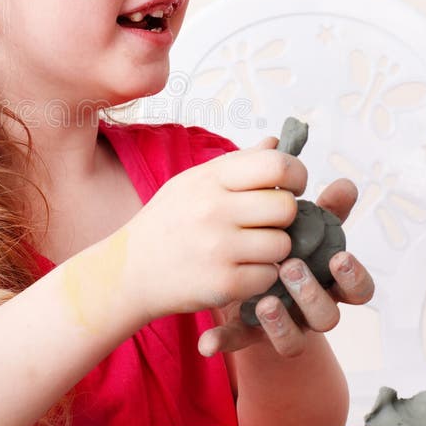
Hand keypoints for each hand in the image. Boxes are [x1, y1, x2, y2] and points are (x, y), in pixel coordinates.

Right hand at [123, 141, 304, 323]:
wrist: (130, 270)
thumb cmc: (168, 222)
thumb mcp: (193, 182)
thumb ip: (238, 163)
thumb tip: (276, 142)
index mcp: (210, 178)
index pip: (277, 165)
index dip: (296, 175)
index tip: (290, 187)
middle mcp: (214, 210)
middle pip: (286, 207)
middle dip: (283, 216)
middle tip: (264, 222)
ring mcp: (219, 249)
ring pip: (282, 245)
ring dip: (273, 249)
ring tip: (248, 248)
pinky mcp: (224, 284)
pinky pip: (269, 276)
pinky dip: (260, 276)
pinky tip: (238, 270)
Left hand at [197, 177, 374, 357]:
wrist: (241, 263)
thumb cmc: (283, 241)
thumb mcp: (302, 223)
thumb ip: (325, 208)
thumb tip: (346, 184)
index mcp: (328, 281)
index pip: (357, 289)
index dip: (354, 278)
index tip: (340, 257)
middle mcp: (310, 308)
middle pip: (327, 317)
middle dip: (312, 295)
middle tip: (292, 267)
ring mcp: (281, 324)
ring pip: (294, 341)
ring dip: (281, 322)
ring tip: (265, 301)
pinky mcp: (249, 334)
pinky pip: (240, 342)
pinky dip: (225, 340)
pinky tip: (208, 339)